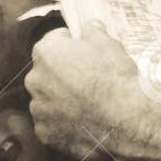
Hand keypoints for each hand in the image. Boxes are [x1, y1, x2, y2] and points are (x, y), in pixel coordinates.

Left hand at [25, 23, 160, 160]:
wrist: (125, 119)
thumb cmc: (115, 77)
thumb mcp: (109, 44)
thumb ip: (93, 32)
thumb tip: (90, 26)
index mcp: (46, 53)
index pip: (54, 41)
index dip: (71, 45)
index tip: (85, 51)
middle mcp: (35, 80)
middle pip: (48, 73)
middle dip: (64, 74)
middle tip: (90, 80)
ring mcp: (39, 109)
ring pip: (49, 100)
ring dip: (63, 100)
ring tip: (90, 104)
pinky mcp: (46, 133)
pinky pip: (53, 125)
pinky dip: (65, 124)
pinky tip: (86, 122)